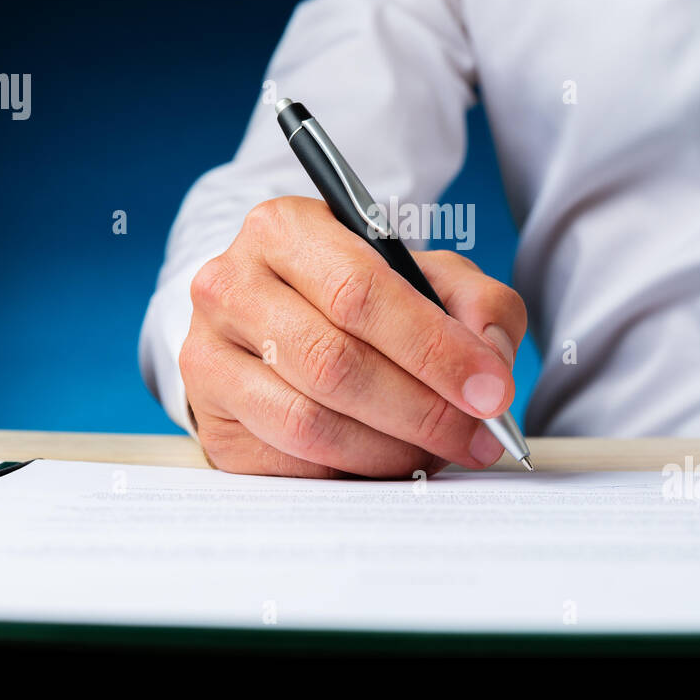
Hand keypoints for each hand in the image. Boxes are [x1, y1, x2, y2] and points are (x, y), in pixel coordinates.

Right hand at [179, 196, 525, 477]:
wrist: (275, 317)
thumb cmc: (356, 294)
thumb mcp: (423, 274)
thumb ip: (475, 302)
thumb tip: (490, 363)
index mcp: (283, 229)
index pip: (361, 293)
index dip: (433, 348)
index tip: (490, 390)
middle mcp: (230, 286)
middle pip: (335, 362)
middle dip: (422, 410)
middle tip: (476, 436)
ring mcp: (209, 356)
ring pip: (309, 422)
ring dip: (390, 450)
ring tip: (436, 450)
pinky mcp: (210, 419)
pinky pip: (289, 462)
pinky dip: (352, 471)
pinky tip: (386, 460)